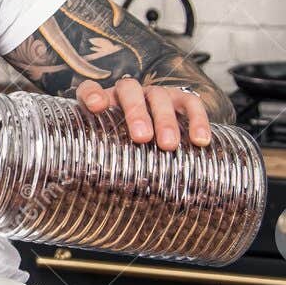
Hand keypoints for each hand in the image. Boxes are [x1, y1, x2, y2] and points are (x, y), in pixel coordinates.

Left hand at [78, 78, 211, 148]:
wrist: (154, 138)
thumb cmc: (124, 149)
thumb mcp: (108, 152)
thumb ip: (99, 161)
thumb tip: (85, 194)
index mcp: (104, 102)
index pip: (90, 90)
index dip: (92, 95)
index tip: (96, 106)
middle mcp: (129, 93)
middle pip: (130, 91)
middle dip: (136, 113)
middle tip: (141, 137)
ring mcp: (156, 94)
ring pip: (160, 97)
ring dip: (165, 119)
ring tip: (168, 145)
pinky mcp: (181, 99)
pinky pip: (191, 103)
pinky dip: (197, 120)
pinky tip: (200, 140)